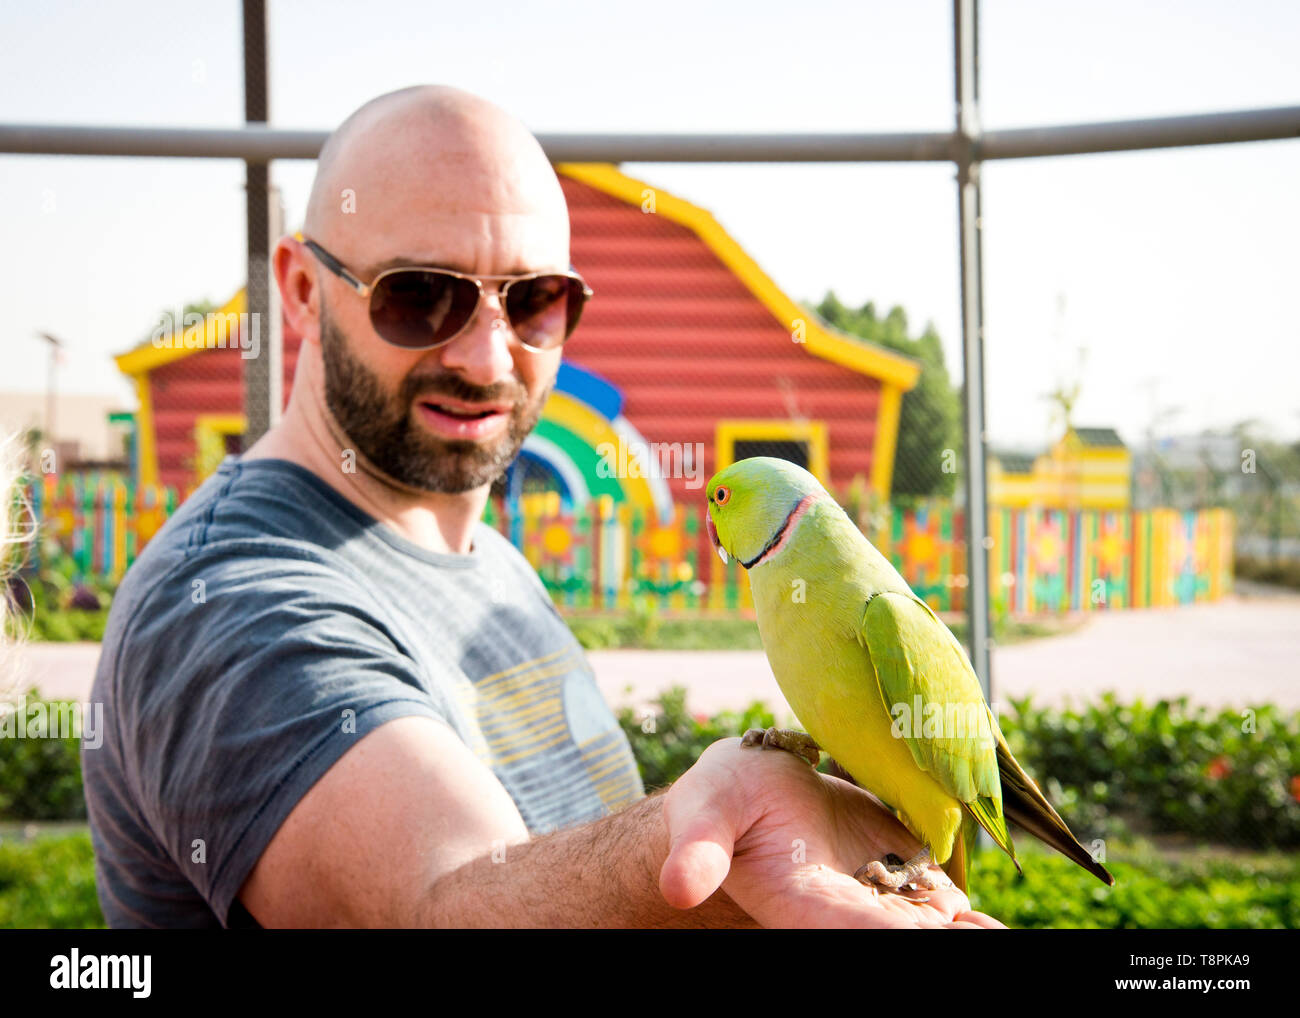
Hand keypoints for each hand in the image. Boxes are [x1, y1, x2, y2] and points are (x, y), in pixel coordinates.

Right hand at [658, 737, 1005, 928]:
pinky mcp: (896, 865)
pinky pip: (937, 892)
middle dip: (934, 934)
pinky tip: (991, 918)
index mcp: (800, 901)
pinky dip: (965, 911)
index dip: (880, 931)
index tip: (920, 931)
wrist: (749, 788)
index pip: (847, 926)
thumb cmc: (717, 800)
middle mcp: (844, 907)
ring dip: (959, 928)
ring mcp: (874, 890)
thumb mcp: (705, 813)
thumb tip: (679, 887)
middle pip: (896, 930)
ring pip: (924, 919)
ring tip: (997, 932)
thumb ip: (699, 851)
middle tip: (984, 936)